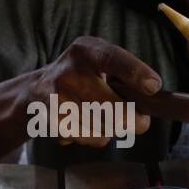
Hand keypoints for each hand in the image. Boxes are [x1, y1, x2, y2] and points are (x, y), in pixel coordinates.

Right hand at [28, 36, 161, 147]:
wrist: (35, 90)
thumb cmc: (80, 75)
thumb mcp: (98, 60)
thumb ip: (125, 72)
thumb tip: (152, 92)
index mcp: (87, 51)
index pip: (112, 59)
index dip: (135, 73)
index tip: (153, 86)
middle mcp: (70, 71)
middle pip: (113, 108)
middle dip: (135, 120)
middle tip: (141, 121)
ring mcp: (58, 97)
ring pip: (104, 128)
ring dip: (112, 129)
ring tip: (103, 118)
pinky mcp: (52, 120)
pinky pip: (89, 138)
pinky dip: (94, 137)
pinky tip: (86, 125)